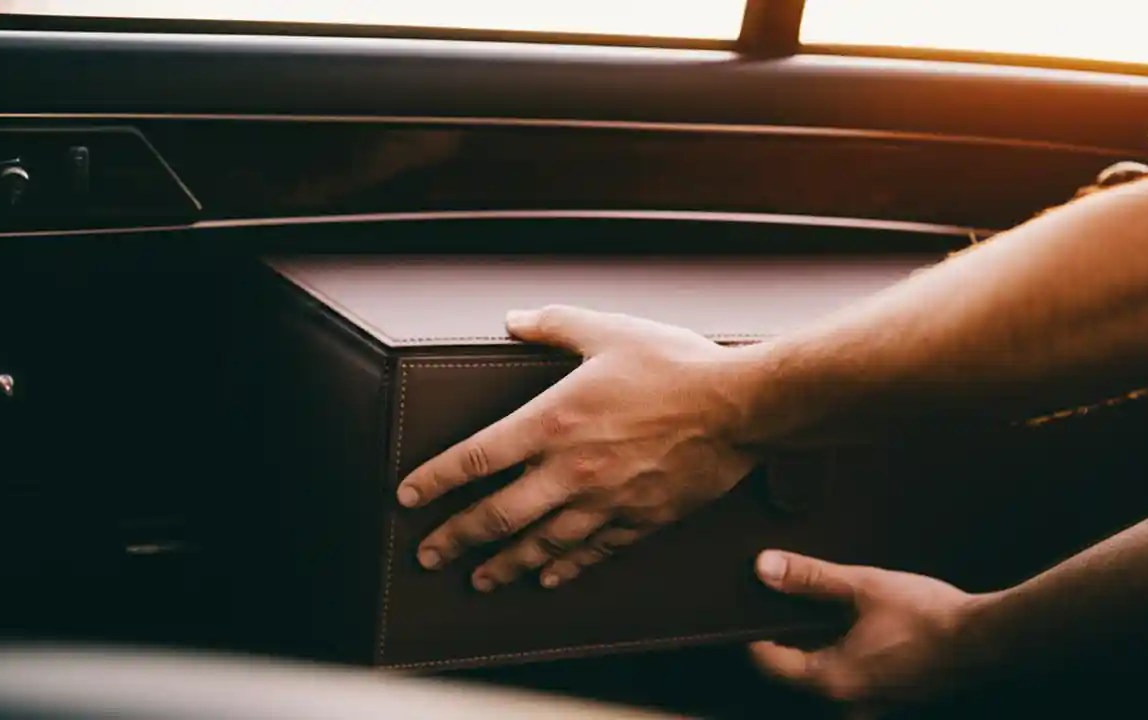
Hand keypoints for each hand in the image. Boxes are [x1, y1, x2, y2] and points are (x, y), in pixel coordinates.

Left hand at [397, 305, 759, 590]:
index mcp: (553, 422)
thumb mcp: (608, 331)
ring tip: (478, 580)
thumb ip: (555, 326)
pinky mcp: (638, 521)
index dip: (434, 481)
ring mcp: (604, 503)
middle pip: (496, 516)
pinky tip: (547, 579)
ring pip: (539, 546)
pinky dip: (563, 569)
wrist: (740, 407)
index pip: (475, 459)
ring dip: (502, 565)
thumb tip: (515, 319)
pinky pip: (591, 554)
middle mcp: (570, 471)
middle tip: (427, 557)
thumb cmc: (677, 366)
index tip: (407, 497)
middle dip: (455, 540)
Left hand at [750, 550, 990, 717]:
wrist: (991, 641)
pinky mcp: (891, 704)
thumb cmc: (929, 615)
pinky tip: (849, 631)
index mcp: (831, 681)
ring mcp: (871, 709)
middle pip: (792, 677)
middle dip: (782, 643)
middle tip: (778, 606)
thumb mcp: (864, 586)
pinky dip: (839, 660)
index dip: (753, 634)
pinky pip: (848, 685)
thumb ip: (810, 578)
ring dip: (812, 653)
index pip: (768, 663)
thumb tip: (764, 568)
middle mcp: (846, 706)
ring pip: (822, 682)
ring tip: (813, 616)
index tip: (750, 607)